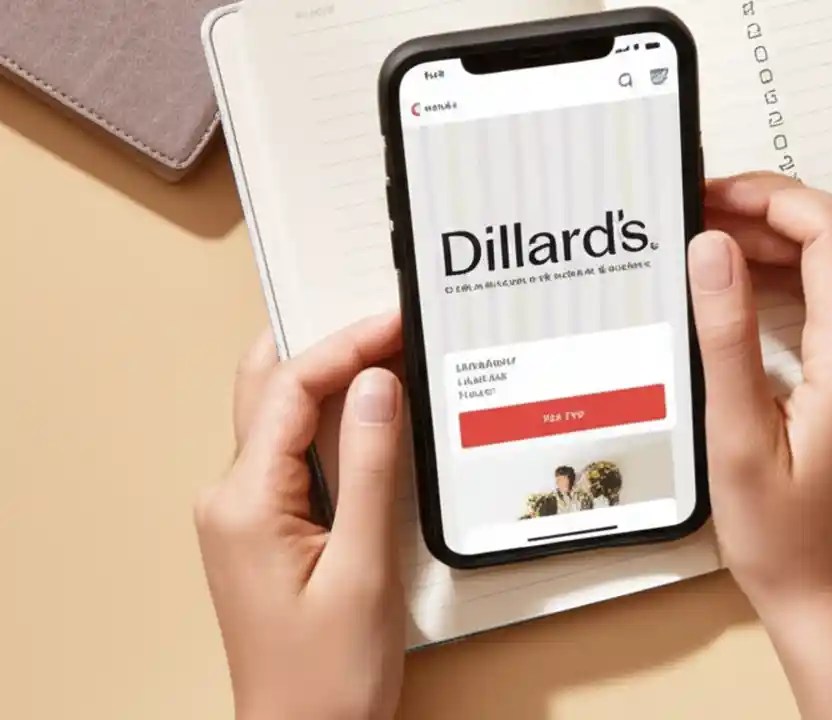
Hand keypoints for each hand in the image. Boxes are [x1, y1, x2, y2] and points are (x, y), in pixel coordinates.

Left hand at [195, 313, 406, 719]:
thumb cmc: (328, 673)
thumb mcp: (363, 567)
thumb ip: (370, 469)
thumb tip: (375, 385)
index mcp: (245, 503)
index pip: (290, 391)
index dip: (345, 346)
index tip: (395, 323)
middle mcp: (231, 498)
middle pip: (271, 390)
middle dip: (329, 348)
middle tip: (389, 326)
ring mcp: (243, 513)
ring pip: (281, 417)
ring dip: (330, 382)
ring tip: (388, 358)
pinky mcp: (265, 527)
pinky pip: (293, 454)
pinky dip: (332, 423)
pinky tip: (370, 417)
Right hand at [689, 173, 831, 717]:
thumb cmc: (788, 539)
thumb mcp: (739, 439)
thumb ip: (727, 335)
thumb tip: (713, 248)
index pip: (830, 233)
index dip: (770, 198)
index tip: (711, 194)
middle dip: (771, 213)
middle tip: (699, 217)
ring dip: (784, 244)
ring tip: (713, 248)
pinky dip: (802, 279)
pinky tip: (750, 289)